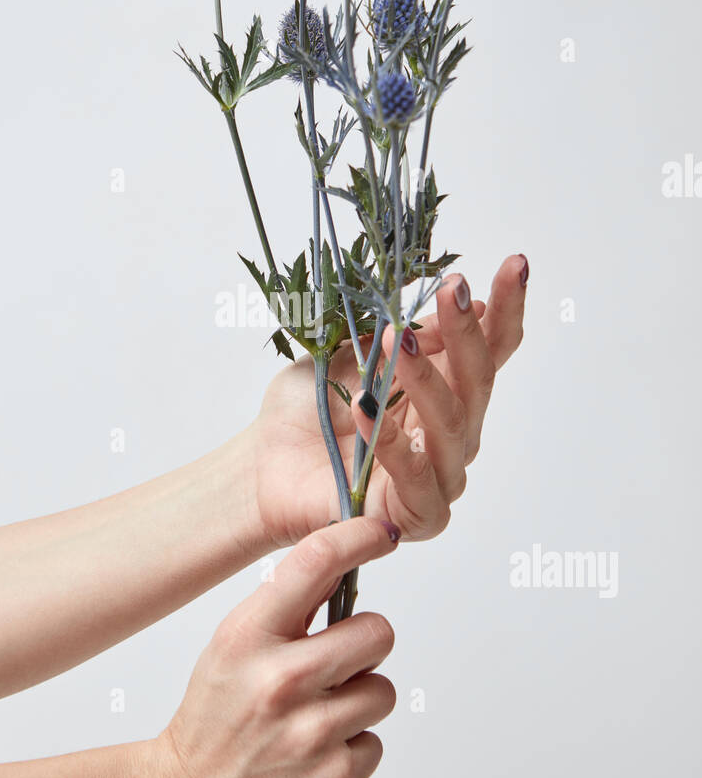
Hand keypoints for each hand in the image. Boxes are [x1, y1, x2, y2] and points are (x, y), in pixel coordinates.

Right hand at [155, 517, 398, 777]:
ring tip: (317, 717)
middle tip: (338, 662)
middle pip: (378, 632)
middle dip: (365, 645)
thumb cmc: (213, 719)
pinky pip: (375, 743)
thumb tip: (345, 563)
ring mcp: (310, 733)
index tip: (380, 532)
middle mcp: (280, 680)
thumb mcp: (232, 648)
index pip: (315, 563)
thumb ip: (286, 609)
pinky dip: (351, 750)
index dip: (358, 537)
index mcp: (248, 636)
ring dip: (360, 702)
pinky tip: (313, 757)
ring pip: (383, 690)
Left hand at [249, 254, 527, 544]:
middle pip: (478, 380)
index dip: (505, 308)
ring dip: (426, 377)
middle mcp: (452, 432)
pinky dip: (389, 440)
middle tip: (451, 291)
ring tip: (398, 340)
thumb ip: (399, 333)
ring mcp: (441, 475)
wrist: (262, 469)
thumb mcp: (350, 354)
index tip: (516, 264)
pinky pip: (413, 475)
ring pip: (451, 423)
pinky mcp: (419, 514)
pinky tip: (367, 410)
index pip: (490, 348)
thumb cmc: (308, 412)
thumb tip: (451, 304)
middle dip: (467, 332)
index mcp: (444, 390)